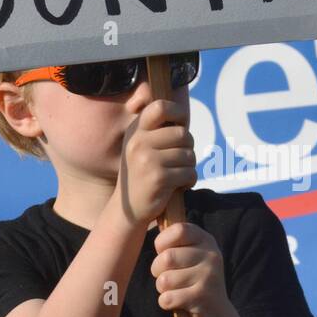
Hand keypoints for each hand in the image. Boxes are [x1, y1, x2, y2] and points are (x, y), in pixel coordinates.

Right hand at [115, 98, 195, 228]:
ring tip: (177, 174)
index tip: (181, 124)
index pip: (160, 107)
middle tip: (180, 160)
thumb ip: (157, 131)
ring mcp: (148, 159)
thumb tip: (182, 115)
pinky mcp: (159, 177)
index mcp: (136, 131)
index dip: (178, 112)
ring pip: (189, 155)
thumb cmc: (141, 174)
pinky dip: (190, 181)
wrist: (127, 208)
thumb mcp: (141, 147)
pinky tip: (179, 186)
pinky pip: (189, 173)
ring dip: (189, 167)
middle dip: (188, 148)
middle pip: (183, 134)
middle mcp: (139, 142)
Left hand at [150, 221, 248, 316]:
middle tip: (166, 276)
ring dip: (162, 288)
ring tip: (174, 289)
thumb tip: (152, 212)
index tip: (163, 252)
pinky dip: (166, 302)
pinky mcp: (203, 298)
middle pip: (166, 258)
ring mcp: (209, 277)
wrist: (217, 311)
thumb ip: (174, 238)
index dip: (162, 242)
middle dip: (157, 270)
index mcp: (206, 239)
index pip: (178, 230)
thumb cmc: (193, 277)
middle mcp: (211, 255)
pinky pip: (168, 298)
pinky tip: (178, 301)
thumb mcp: (190, 252)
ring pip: (164, 280)